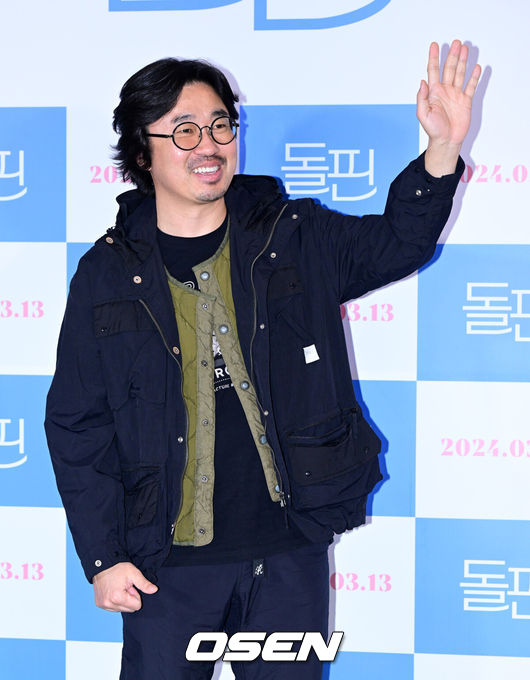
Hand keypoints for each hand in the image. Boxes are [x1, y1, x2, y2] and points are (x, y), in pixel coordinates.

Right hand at [92, 561, 157, 612]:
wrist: (102, 564)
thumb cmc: (118, 568)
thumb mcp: (133, 573)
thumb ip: (144, 584)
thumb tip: (155, 590)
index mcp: (117, 597)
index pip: (136, 606)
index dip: (136, 595)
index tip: (131, 586)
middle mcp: (109, 604)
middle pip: (129, 610)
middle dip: (129, 599)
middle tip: (125, 586)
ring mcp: (103, 605)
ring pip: (121, 609)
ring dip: (122, 600)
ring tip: (118, 588)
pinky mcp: (99, 604)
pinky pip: (113, 608)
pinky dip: (115, 601)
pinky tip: (113, 590)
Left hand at [417, 40, 480, 175]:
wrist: (446, 141)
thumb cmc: (433, 130)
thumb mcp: (423, 114)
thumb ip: (422, 98)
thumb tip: (422, 82)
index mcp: (434, 93)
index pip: (433, 71)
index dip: (433, 58)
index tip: (434, 45)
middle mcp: (445, 91)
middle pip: (449, 68)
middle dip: (452, 55)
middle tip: (456, 42)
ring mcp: (456, 95)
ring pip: (460, 74)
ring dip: (462, 61)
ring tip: (464, 48)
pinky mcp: (465, 101)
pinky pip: (470, 86)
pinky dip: (474, 77)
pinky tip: (476, 67)